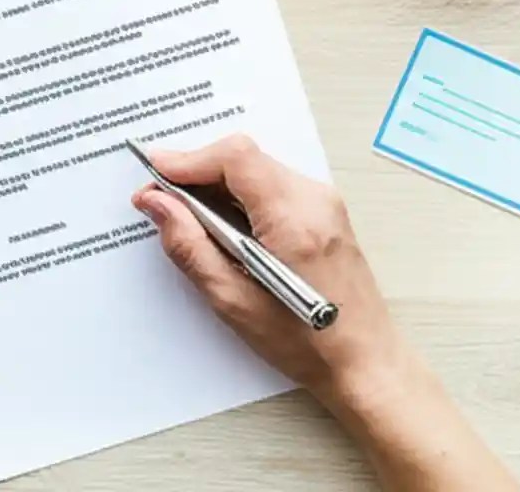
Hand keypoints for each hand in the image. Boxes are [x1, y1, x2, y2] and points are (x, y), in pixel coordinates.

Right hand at [130, 135, 404, 408]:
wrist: (364, 361)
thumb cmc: (308, 343)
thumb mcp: (232, 300)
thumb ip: (190, 246)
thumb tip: (158, 205)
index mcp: (293, 220)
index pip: (235, 158)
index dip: (188, 159)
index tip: (155, 173)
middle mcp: (314, 201)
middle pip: (243, 158)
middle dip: (196, 173)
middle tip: (161, 201)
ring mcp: (323, 203)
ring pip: (256, 169)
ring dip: (217, 186)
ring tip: (190, 221)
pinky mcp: (323, 212)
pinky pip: (271, 186)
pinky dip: (239, 196)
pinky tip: (223, 228)